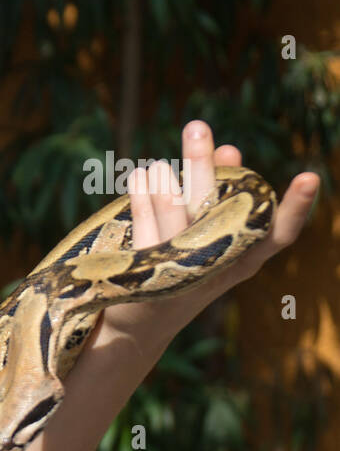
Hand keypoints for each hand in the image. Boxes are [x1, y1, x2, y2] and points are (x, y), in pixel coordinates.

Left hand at [100, 120, 320, 340]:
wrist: (141, 324)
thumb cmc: (184, 269)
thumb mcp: (209, 235)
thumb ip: (218, 194)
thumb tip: (228, 148)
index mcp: (244, 260)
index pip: (279, 234)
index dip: (296, 208)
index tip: (310, 177)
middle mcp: (219, 266)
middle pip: (215, 210)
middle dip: (202, 165)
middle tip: (197, 126)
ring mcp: (182, 272)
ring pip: (175, 215)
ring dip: (165, 182)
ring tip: (157, 164)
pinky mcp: (147, 276)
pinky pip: (145, 225)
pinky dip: (142, 198)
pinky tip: (140, 177)